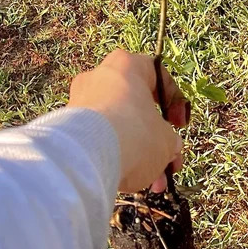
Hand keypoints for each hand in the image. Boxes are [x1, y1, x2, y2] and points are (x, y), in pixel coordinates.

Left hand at [69, 49, 187, 192]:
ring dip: (137, 153)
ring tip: (152, 183)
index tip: (180, 126)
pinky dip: (114, 156)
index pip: (157, 75)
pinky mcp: (66, 127)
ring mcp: (79, 101)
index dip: (175, 102)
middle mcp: (99, 77)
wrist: (86, 159)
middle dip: (154, 138)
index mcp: (126, 65)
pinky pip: (98, 139)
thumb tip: (168, 146)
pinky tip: (126, 181)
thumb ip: (169, 139)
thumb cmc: (134, 136)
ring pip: (118, 126)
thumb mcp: (166, 140)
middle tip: (167, 161)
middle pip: (136, 107)